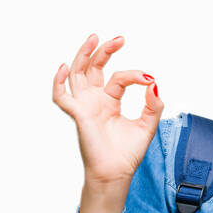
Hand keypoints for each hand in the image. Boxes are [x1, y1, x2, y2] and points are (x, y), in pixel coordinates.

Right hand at [52, 33, 164, 183]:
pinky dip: (58, 82)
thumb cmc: (126, 154)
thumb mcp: (147, 126)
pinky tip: (63, 67)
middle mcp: (95, 100)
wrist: (116, 174)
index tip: (148, 79)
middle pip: (93, 67)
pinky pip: (61, 97)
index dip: (134, 75)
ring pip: (77, 74)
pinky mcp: (78, 115)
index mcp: (110, 101)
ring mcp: (85, 106)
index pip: (119, 78)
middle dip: (104, 51)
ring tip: (94, 38)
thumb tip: (154, 83)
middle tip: (119, 39)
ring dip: (83, 55)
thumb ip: (153, 105)